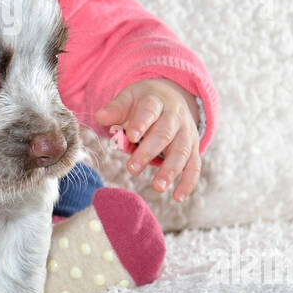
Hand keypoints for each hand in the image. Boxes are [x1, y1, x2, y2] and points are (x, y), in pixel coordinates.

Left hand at [93, 78, 200, 201]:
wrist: (171, 96)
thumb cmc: (143, 102)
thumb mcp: (129, 98)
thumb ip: (115, 109)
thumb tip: (99, 116)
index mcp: (156, 101)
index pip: (149, 110)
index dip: (141, 123)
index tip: (130, 136)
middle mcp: (175, 116)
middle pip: (164, 134)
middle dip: (149, 152)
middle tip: (132, 169)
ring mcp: (186, 133)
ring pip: (182, 151)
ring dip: (170, 170)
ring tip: (157, 187)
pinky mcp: (193, 148)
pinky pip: (194, 165)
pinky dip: (188, 181)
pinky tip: (178, 197)